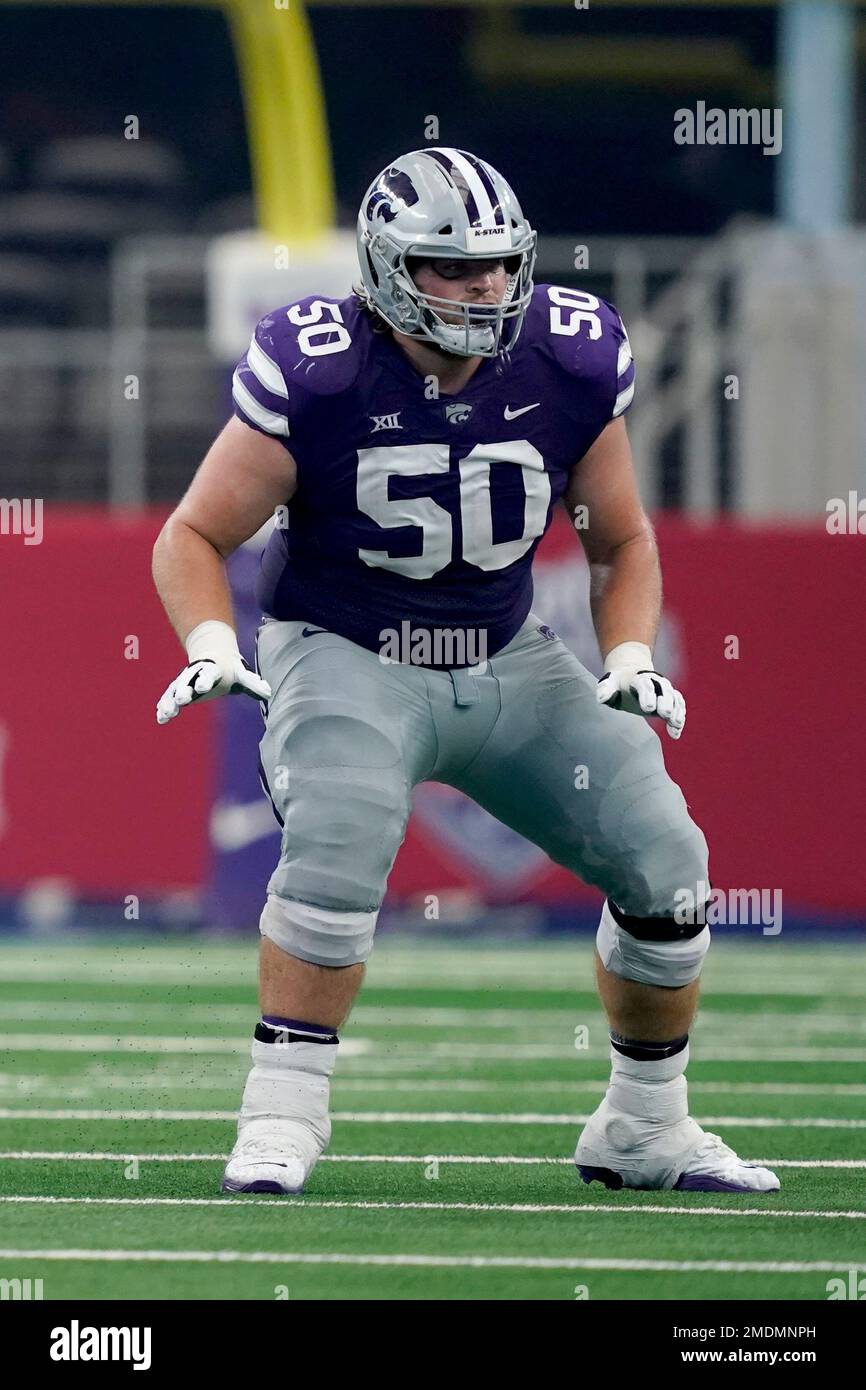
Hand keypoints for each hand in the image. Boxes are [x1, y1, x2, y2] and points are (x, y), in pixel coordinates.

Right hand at [156, 620, 270, 724]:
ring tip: (166, 714)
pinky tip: (161, 718)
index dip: (205, 679)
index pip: (208, 673)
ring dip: (170, 702)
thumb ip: (252, 683)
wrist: (215, 657)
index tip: (202, 687)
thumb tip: (268, 693)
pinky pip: (168, 697)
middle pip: (187, 681)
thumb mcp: (242, 674)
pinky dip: (164, 706)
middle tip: (182, 699)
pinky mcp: (178, 690)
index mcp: (212, 669)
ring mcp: (185, 682)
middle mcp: (195, 674)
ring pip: (174, 690)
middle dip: (183, 690)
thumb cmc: (231, 670)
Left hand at [596, 641, 685, 739]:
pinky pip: (679, 706)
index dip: (647, 695)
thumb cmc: (617, 683)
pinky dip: (679, 718)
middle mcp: (656, 682)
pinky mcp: (671, 699)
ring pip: (675, 697)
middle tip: (665, 715)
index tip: (648, 709)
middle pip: (665, 689)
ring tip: (676, 725)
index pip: (645, 684)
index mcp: (639, 678)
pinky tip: (675, 733)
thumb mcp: (608, 683)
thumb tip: (602, 698)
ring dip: (677, 711)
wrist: (630, 675)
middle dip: (666, 702)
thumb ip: (605, 690)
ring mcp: (665, 690)